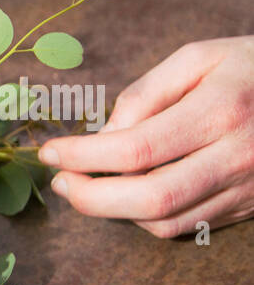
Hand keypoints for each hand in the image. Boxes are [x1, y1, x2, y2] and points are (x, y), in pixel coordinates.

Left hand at [38, 36, 253, 237]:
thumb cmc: (252, 67)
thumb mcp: (200, 57)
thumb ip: (147, 93)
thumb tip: (106, 134)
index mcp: (222, 110)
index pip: (136, 148)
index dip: (82, 156)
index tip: (50, 153)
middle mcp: (236, 156)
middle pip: (150, 198)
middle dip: (91, 198)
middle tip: (60, 182)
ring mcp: (246, 188)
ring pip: (165, 222)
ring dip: (113, 211)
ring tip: (84, 185)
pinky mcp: (247, 207)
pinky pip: (184, 227)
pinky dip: (145, 217)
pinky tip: (125, 193)